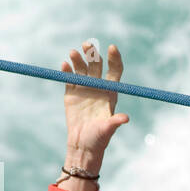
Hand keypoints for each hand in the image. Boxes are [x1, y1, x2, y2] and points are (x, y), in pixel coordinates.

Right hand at [62, 42, 129, 171]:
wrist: (82, 145)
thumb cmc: (99, 139)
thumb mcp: (107, 130)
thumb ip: (114, 122)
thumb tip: (125, 118)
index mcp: (110, 92)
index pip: (115, 71)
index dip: (114, 59)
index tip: (112, 48)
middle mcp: (98, 87)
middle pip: (96, 65)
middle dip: (92, 54)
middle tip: (87, 45)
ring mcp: (84, 89)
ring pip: (81, 69)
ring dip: (78, 59)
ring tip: (73, 53)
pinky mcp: (71, 94)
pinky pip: (69, 78)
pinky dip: (66, 71)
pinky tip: (64, 65)